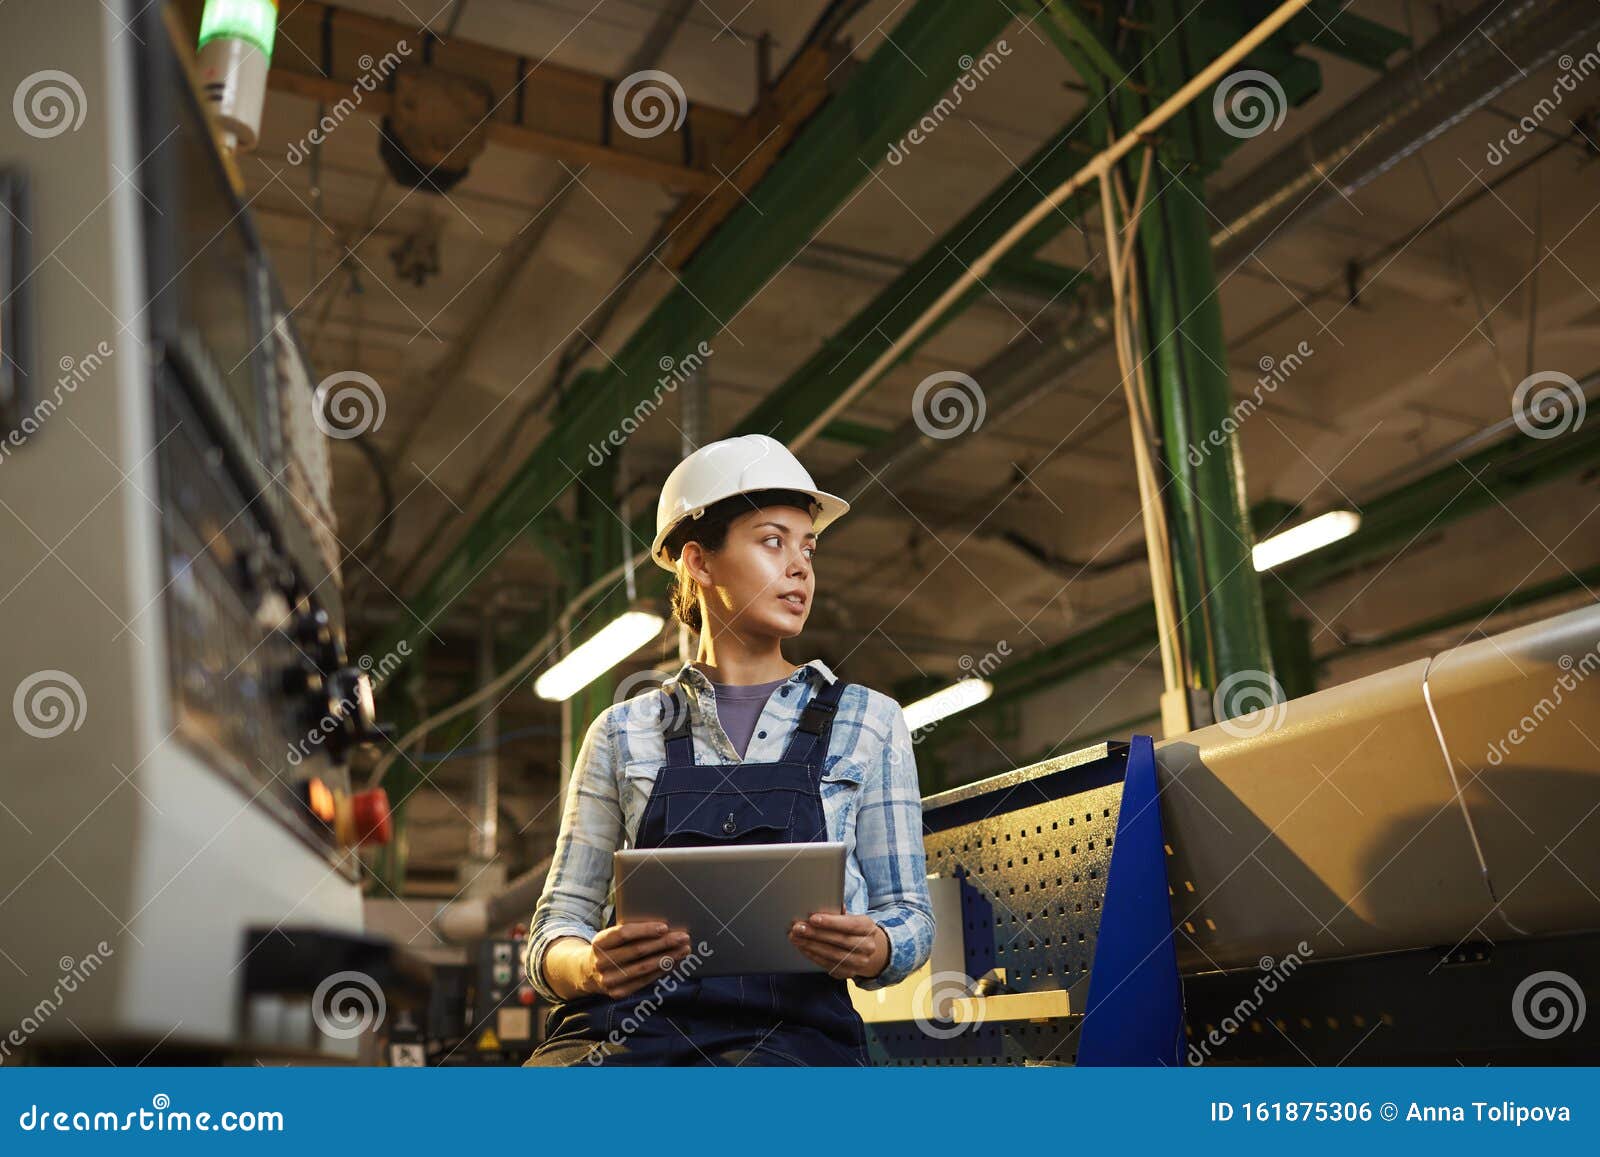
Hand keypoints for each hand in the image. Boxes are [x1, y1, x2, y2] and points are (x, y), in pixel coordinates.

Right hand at [578, 922, 693, 999]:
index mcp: (599, 942)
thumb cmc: (610, 947)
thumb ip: (630, 931)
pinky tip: (674, 963)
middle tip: (683, 937)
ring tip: (684, 950)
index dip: (645, 930)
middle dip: (663, 943)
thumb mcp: (612, 936)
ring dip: (667, 958)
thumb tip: (663, 927)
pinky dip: (661, 971)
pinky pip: (644, 981)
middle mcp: (601, 962)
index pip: (623, 934)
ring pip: (644, 968)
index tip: (665, 927)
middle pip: (637, 951)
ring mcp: (608, 980)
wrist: (588, 972)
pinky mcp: (618, 993)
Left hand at [789, 911, 888, 980]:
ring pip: (833, 954)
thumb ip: (838, 913)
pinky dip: (813, 956)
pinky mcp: (848, 973)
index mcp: (868, 927)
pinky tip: (803, 948)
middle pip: (840, 940)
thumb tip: (821, 905)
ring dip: (811, 946)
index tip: (813, 918)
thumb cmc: (853, 930)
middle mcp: (867, 946)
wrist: (867, 951)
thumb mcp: (851, 918)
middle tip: (798, 928)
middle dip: (816, 934)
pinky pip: (828, 965)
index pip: (850, 924)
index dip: (831, 922)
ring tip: (796, 938)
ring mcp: (859, 962)